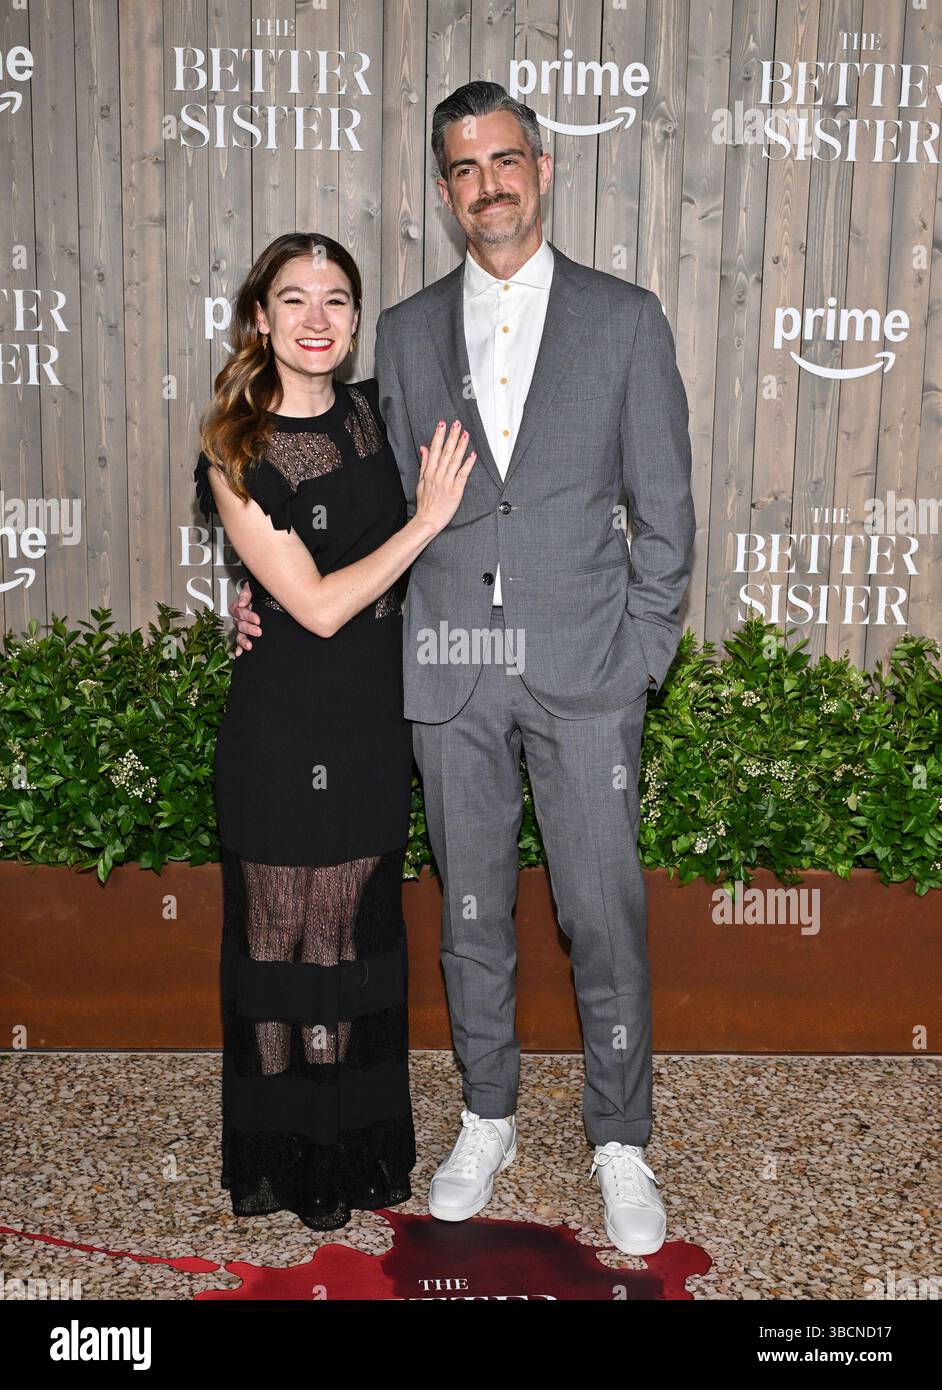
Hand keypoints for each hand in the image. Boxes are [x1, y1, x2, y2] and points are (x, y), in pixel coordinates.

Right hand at [229, 581, 261, 655]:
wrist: (268, 600)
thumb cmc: (260, 593)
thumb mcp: (253, 588)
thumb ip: (247, 592)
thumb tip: (242, 602)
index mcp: (240, 605)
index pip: (238, 610)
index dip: (247, 615)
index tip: (257, 619)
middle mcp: (240, 617)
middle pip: (240, 623)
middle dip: (249, 628)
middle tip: (258, 630)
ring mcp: (242, 626)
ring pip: (239, 634)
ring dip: (244, 640)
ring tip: (249, 645)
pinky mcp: (246, 634)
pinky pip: (240, 642)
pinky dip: (239, 647)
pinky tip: (239, 652)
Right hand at [414, 418, 475, 535]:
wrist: (428, 520)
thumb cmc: (425, 503)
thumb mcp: (420, 482)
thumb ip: (424, 464)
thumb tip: (424, 448)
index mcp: (429, 473)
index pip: (434, 450)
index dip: (438, 436)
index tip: (442, 424)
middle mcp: (438, 476)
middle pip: (445, 452)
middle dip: (451, 436)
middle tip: (457, 423)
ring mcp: (447, 483)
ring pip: (454, 461)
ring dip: (460, 446)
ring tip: (465, 434)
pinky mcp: (456, 491)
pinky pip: (462, 475)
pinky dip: (468, 464)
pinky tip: (472, 455)